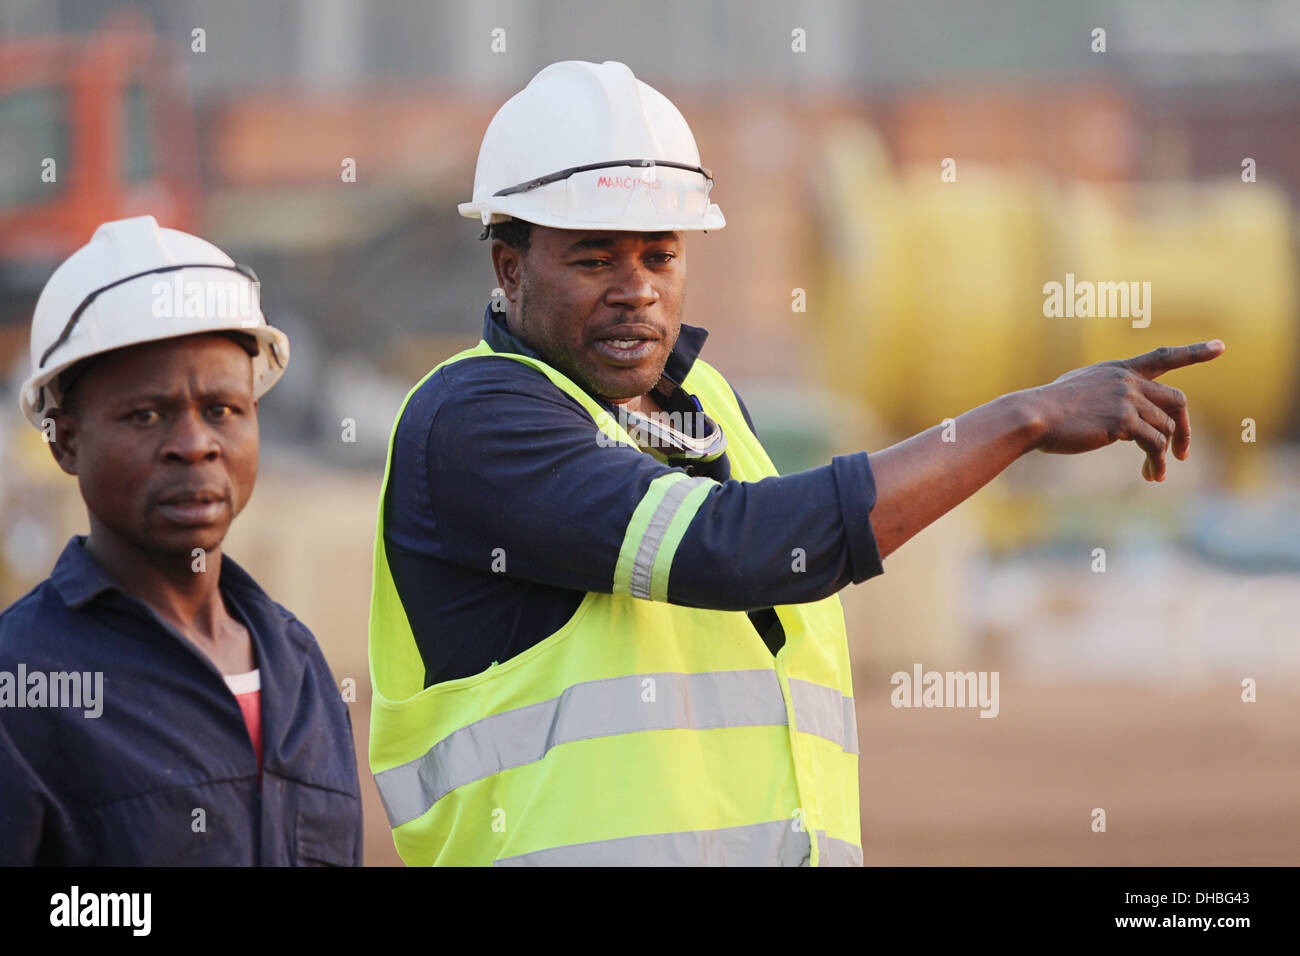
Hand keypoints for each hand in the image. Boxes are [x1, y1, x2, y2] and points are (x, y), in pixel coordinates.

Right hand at [1029, 340, 1225, 481]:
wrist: (1032, 415)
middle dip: (1184, 429)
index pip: (1163, 356)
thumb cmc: (1047, 409)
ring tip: (1154, 474)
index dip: (1194, 352)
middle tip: (1182, 453)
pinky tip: (1151, 475)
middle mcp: (1127, 380)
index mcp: (1118, 370)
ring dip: (1164, 454)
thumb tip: (1122, 417)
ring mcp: (1127, 399)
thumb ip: (1107, 395)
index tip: (1221, 347)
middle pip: (1177, 400)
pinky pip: (1154, 444)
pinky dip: (1157, 462)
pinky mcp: (1123, 421)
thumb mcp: (1080, 391)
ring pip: (1165, 428)